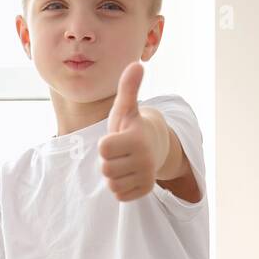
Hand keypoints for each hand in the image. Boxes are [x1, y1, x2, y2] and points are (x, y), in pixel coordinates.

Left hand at [98, 60, 167, 201]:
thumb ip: (128, 88)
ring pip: (112, 184)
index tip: (116, 137)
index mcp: (137, 139)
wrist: (154, 146)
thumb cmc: (132, 126)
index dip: (105, 143)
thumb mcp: (126, 108)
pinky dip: (121, 186)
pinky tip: (128, 173)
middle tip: (120, 152)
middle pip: (105, 169)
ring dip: (113, 174)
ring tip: (124, 162)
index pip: (103, 149)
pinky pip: (120, 195)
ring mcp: (146, 176)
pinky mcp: (145, 191)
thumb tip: (135, 63)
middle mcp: (145, 159)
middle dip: (108, 160)